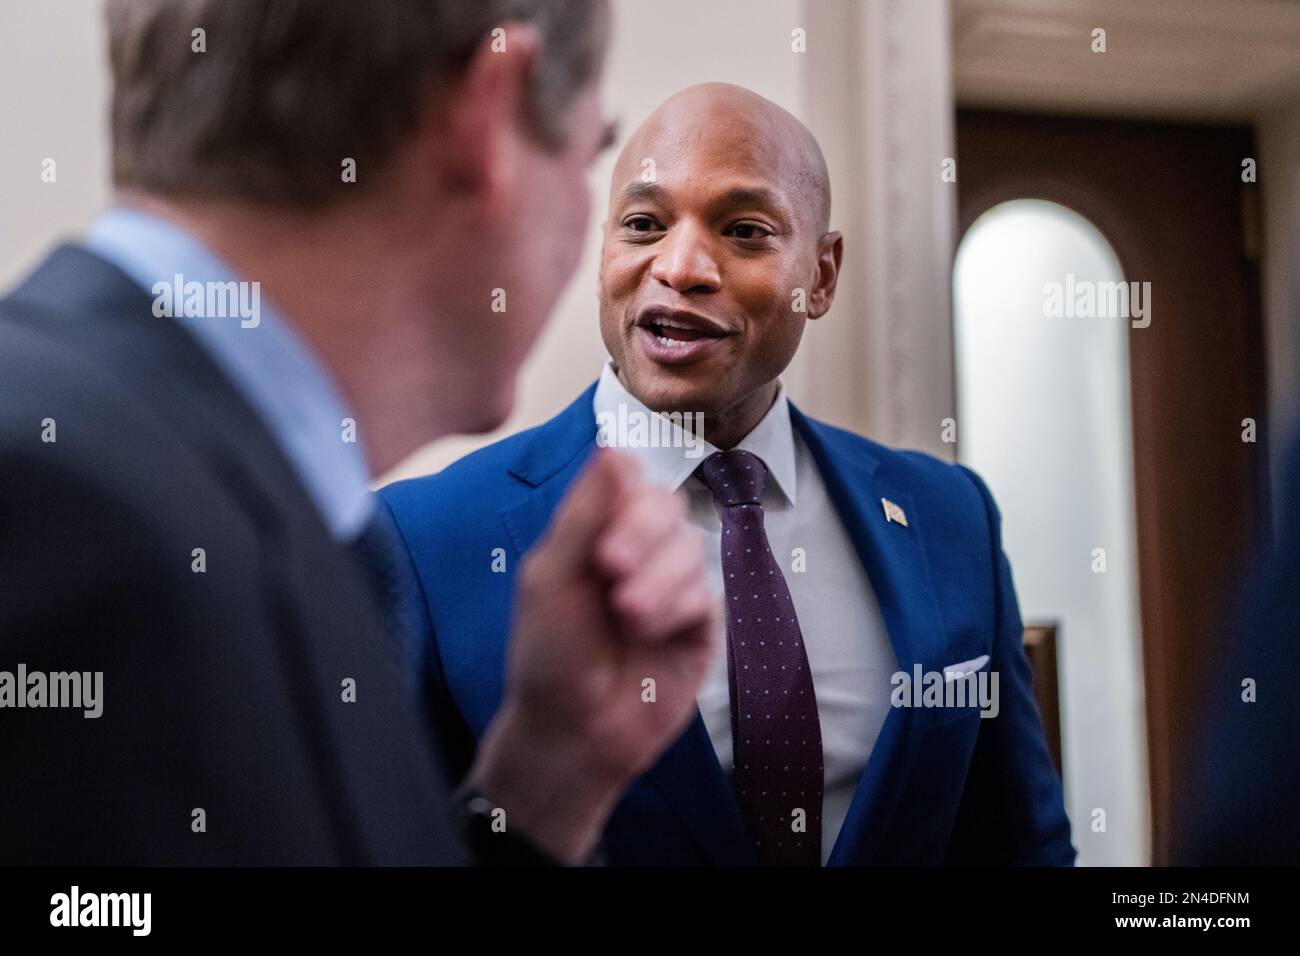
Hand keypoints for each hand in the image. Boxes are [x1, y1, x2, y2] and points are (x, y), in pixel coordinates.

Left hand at [467, 449, 716, 862]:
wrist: (571, 729)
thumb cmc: (549, 654)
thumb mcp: (551, 575)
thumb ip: (585, 511)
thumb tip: (613, 447)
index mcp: (597, 530)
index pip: (629, 479)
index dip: (625, 491)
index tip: (602, 518)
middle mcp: (639, 550)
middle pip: (667, 503)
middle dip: (641, 531)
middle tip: (608, 566)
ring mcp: (672, 585)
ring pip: (690, 546)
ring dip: (656, 578)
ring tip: (624, 615)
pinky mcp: (699, 624)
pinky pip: (706, 593)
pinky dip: (675, 608)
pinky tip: (646, 633)